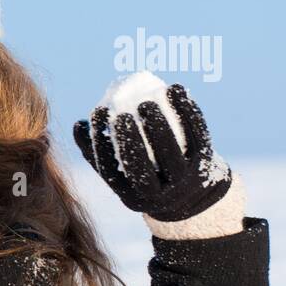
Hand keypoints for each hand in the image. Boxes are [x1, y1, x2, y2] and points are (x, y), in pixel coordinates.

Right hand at [73, 83, 231, 221]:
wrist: (193, 195)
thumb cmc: (147, 177)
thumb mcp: (124, 175)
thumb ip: (101, 154)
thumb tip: (79, 124)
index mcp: (132, 197)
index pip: (110, 171)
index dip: (99, 144)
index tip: (96, 114)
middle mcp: (159, 195)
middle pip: (141, 168)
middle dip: (129, 141)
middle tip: (121, 115)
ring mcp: (185, 180)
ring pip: (171, 153)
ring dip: (157, 126)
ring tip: (145, 103)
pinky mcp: (206, 162)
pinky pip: (197, 134)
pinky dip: (186, 109)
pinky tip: (175, 89)